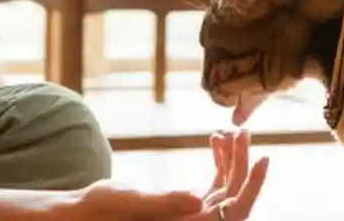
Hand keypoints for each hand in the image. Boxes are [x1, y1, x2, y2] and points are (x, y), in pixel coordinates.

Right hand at [56, 130, 266, 219]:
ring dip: (229, 159)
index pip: (233, 213)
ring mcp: (189, 217)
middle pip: (232, 196)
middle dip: (240, 162)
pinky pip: (211, 186)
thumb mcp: (132, 201)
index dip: (252, 187)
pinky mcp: (182, 207)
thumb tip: (200, 202)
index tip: (264, 157)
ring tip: (226, 131)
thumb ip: (167, 203)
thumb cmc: (99, 210)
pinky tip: (214, 140)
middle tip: (240, 131)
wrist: (80, 214)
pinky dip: (216, 162)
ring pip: (223, 188)